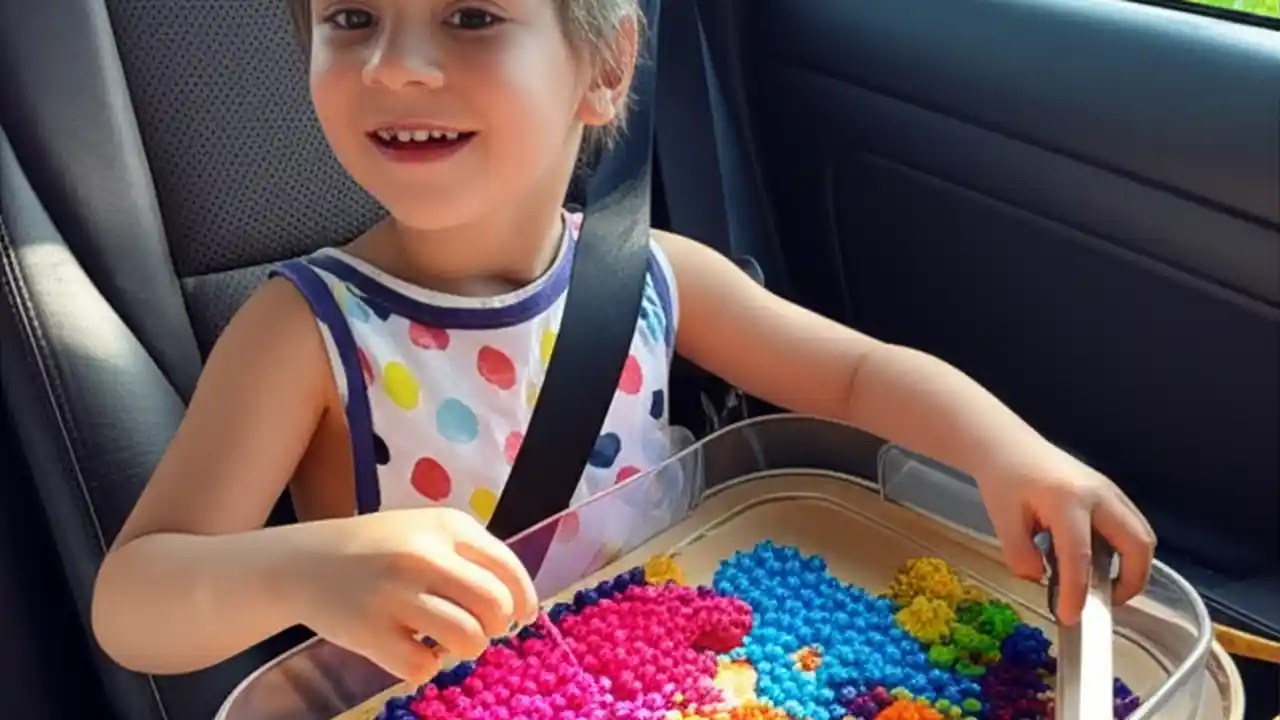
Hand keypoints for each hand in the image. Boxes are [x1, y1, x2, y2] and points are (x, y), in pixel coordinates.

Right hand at [283, 507, 538, 683]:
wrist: (304, 562)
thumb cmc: (379, 549)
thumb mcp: (427, 532)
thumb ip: (471, 558)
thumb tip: (518, 604)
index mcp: (447, 525)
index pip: (508, 568)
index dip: (524, 599)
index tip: (521, 616)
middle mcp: (424, 555)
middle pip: (495, 606)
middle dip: (496, 626)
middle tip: (479, 629)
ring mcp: (395, 594)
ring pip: (468, 639)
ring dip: (466, 648)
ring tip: (445, 640)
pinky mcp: (370, 632)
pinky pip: (423, 667)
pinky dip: (425, 667)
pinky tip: (411, 649)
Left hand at [977, 442, 1156, 624]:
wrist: (1008, 445)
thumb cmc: (1004, 479)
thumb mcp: (1001, 520)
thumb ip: (1020, 555)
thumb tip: (1041, 580)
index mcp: (1067, 500)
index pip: (1080, 555)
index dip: (1078, 591)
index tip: (1070, 617)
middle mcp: (1099, 494)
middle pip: (1137, 544)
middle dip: (1130, 582)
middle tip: (1104, 604)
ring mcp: (1110, 491)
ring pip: (1142, 535)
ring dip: (1134, 567)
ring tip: (1103, 587)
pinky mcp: (1112, 494)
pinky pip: (1133, 526)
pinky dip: (1127, 552)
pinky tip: (1099, 563)